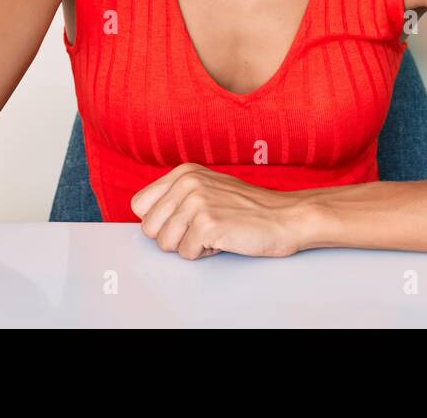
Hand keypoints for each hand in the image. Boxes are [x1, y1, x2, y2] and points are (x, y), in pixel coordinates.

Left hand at [130, 162, 314, 259]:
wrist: (287, 216)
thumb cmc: (249, 209)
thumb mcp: (208, 189)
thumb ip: (177, 197)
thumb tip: (145, 218)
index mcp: (184, 172)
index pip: (139, 205)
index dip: (159, 221)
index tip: (182, 222)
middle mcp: (187, 183)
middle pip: (149, 228)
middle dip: (173, 237)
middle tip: (201, 230)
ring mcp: (197, 202)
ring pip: (165, 243)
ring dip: (190, 246)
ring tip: (214, 233)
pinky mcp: (207, 224)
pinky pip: (187, 254)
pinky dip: (206, 254)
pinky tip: (224, 239)